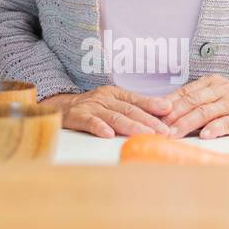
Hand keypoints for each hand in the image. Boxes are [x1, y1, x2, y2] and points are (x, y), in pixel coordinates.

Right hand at [42, 86, 172, 137]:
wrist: (59, 107)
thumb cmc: (92, 108)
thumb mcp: (113, 104)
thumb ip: (136, 107)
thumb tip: (166, 109)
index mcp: (115, 94)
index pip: (137, 101)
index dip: (153, 107)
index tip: (169, 115)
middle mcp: (104, 98)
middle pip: (129, 110)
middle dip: (148, 121)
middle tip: (163, 132)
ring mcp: (90, 106)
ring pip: (113, 116)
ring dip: (130, 126)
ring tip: (144, 134)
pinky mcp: (77, 116)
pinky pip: (90, 121)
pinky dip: (99, 127)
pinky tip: (108, 134)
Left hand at [159, 75, 228, 138]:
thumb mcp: (214, 96)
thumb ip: (194, 102)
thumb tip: (165, 113)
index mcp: (210, 82)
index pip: (184, 92)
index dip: (168, 104)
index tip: (153, 115)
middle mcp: (220, 90)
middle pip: (192, 102)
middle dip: (173, 115)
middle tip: (160, 128)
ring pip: (205, 112)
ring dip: (187, 123)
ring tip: (175, 133)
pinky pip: (227, 122)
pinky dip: (214, 128)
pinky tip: (204, 135)